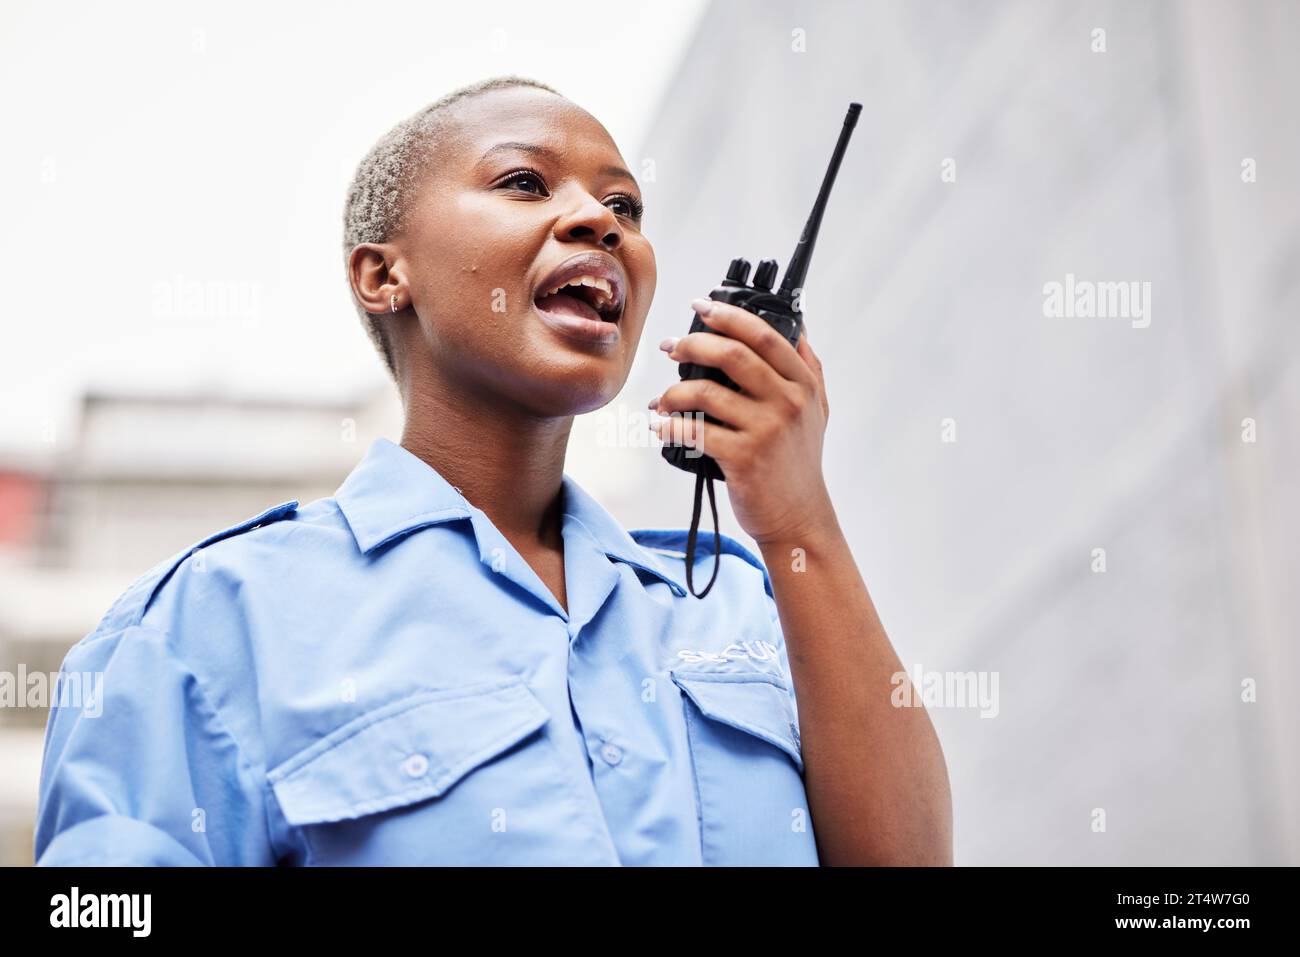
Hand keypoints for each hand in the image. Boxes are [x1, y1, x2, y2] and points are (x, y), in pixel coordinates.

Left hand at [650, 298, 836, 546]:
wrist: (798, 518)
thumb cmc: (799, 463)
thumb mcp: (816, 411)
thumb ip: (809, 368)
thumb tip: (799, 326)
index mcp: (803, 385)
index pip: (764, 335)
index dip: (729, 315)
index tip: (701, 306)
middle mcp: (788, 403)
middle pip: (732, 355)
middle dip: (692, 344)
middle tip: (670, 347)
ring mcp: (766, 431)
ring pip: (706, 393)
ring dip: (673, 392)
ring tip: (661, 400)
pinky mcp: (743, 458)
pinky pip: (694, 432)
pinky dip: (670, 426)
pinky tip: (660, 426)